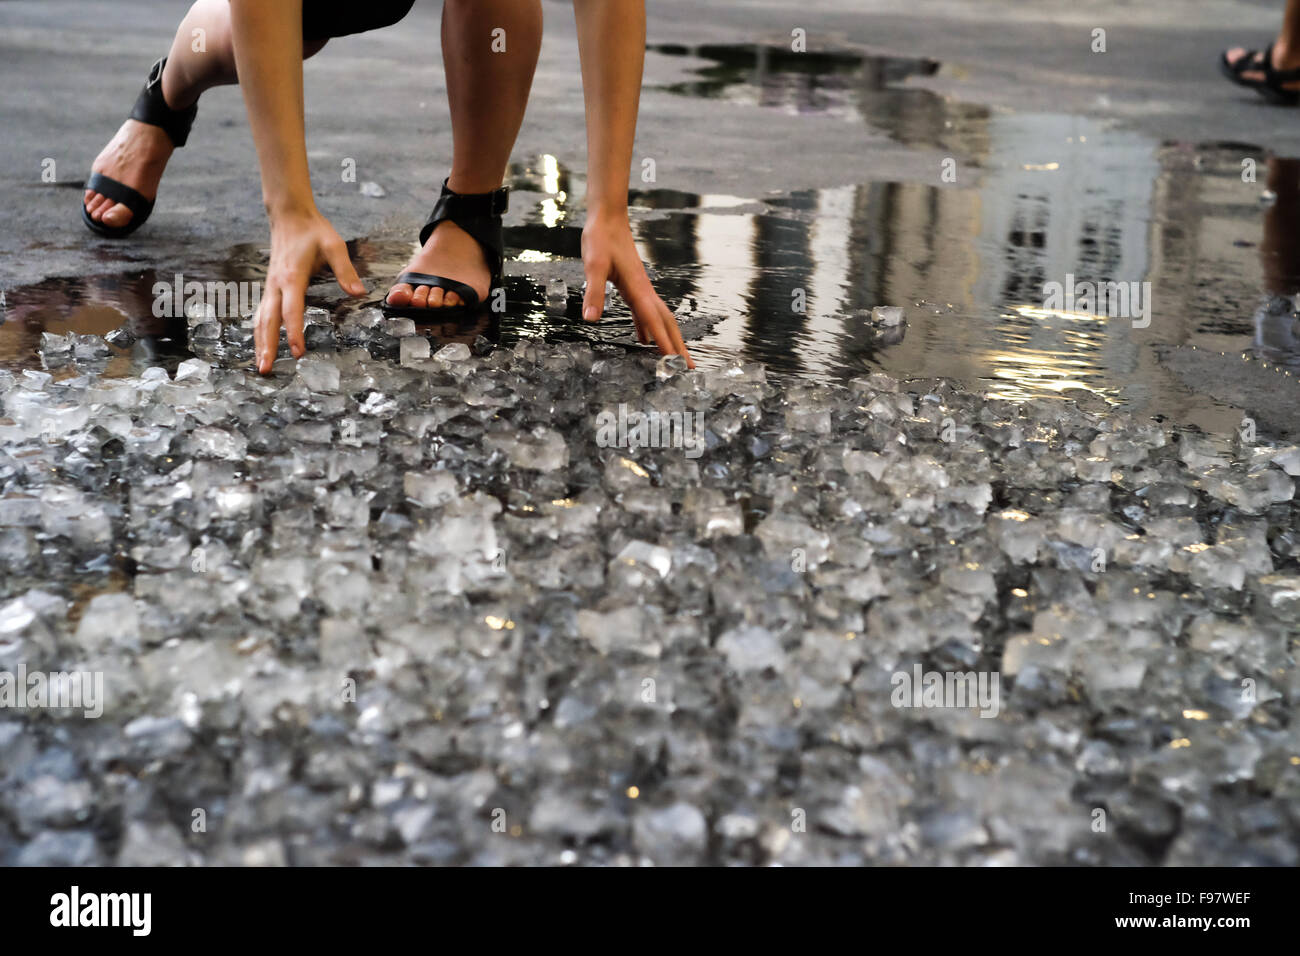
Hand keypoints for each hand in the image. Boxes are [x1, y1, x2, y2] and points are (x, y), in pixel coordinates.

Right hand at [254, 206, 365, 373]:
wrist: (289, 216)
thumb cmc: (313, 230)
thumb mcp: (334, 246)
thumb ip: (346, 270)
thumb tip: (360, 293)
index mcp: (292, 276)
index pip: (292, 310)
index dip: (294, 332)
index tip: (298, 352)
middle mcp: (276, 284)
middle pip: (269, 320)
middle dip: (267, 346)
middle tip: (266, 369)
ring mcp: (270, 286)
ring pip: (261, 319)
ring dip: (260, 342)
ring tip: (261, 365)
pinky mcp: (270, 287)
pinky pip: (262, 313)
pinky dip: (259, 331)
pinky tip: (261, 345)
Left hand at [580, 209, 693, 367]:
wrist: (608, 218)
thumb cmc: (601, 239)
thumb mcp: (594, 265)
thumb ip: (594, 292)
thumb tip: (591, 320)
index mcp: (638, 289)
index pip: (655, 321)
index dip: (665, 343)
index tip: (674, 363)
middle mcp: (644, 291)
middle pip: (667, 323)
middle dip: (677, 346)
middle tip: (689, 368)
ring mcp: (641, 290)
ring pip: (660, 319)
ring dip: (668, 339)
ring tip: (674, 358)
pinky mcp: (633, 287)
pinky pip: (645, 313)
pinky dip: (648, 328)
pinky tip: (644, 340)